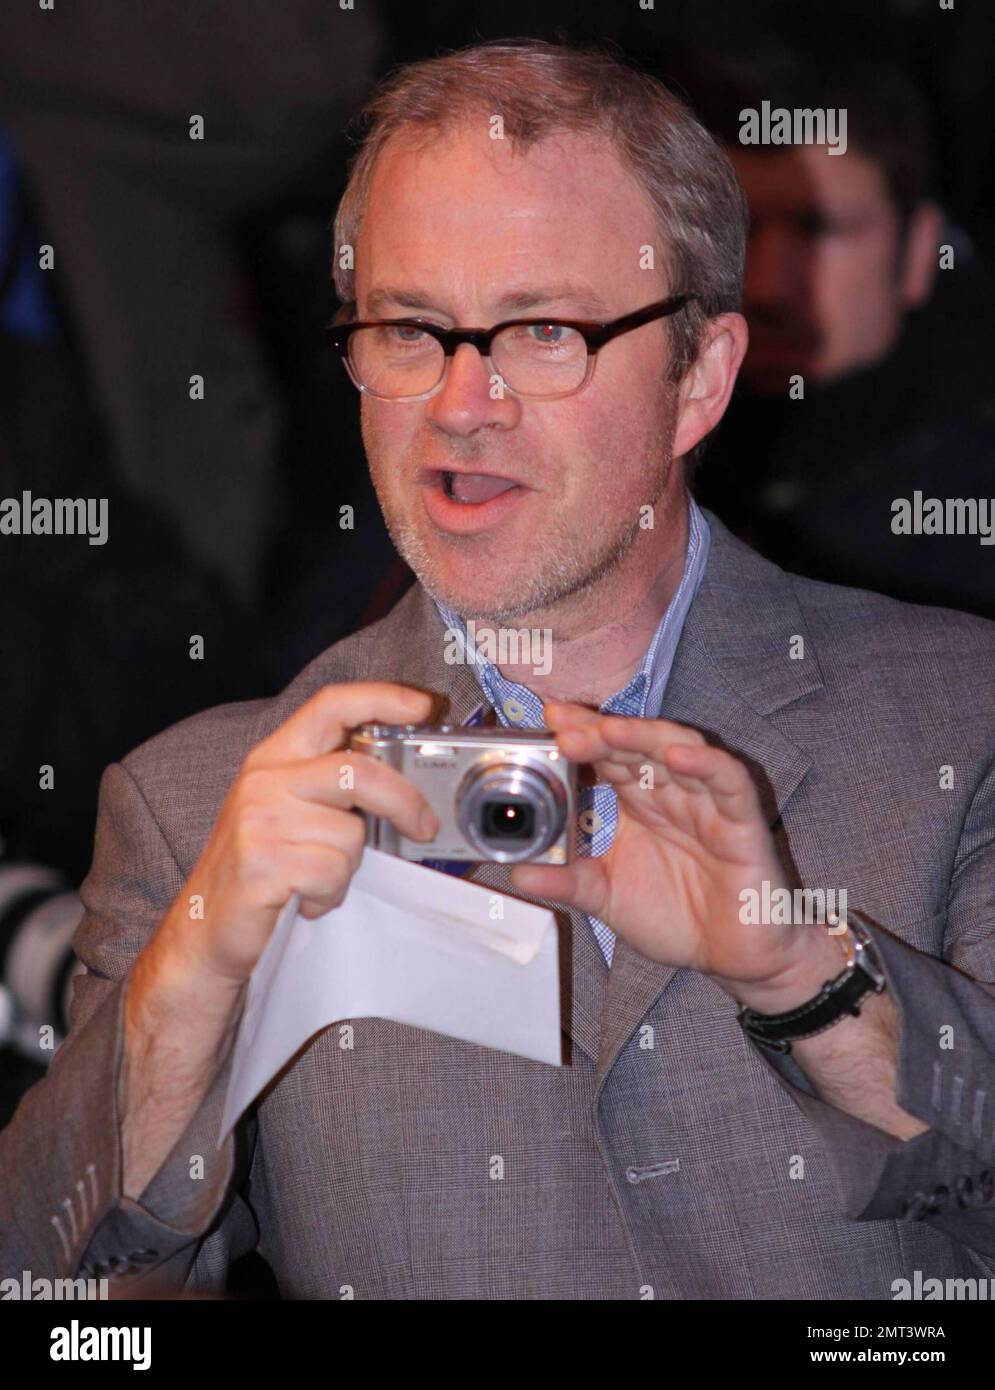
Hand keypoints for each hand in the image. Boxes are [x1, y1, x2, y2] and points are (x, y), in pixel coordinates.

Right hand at [155, 681, 439, 986]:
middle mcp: (265, 781)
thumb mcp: (289, 812)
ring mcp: (260, 821)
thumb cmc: (258, 871)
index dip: (382, 698)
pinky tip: (308, 898)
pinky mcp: (262, 863)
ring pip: (351, 833)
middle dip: (404, 801)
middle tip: (424, 826)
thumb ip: (334, 788)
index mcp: (275, 758)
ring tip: (320, 879)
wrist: (204, 930)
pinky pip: (333, 872)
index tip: (422, 706)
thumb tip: (406, 783)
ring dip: (349, 867)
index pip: (332, 705)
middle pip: (358, 770)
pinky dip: (332, 893)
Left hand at [510, 699, 816, 995]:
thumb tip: (519, 872)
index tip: (549, 720)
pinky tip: (677, 758)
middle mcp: (672, 793)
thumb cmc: (679, 917)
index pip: (607, 754)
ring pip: (680, 749)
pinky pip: (730, 783)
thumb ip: (567, 883)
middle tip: (565, 728)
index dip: (581, 734)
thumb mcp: (608, 898)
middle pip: (637, 743)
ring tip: (608, 731)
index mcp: (639, 801)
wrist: (734, 958)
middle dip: (600, 731)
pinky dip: (706, 765)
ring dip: (643, 737)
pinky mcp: (742, 823)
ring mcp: (708, 803)